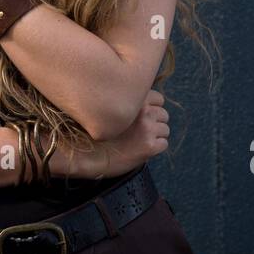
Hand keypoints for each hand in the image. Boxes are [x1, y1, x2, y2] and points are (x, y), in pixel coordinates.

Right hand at [55, 90, 169, 179]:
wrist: (89, 154)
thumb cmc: (96, 130)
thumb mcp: (112, 108)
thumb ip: (130, 103)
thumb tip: (147, 104)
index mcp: (135, 99)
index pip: (159, 99)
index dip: (152, 108)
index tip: (141, 116)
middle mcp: (144, 111)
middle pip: (164, 114)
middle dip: (155, 122)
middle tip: (140, 130)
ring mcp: (148, 129)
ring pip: (165, 130)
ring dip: (156, 135)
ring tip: (139, 140)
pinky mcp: (150, 146)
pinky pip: (163, 144)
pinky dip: (155, 147)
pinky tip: (141, 149)